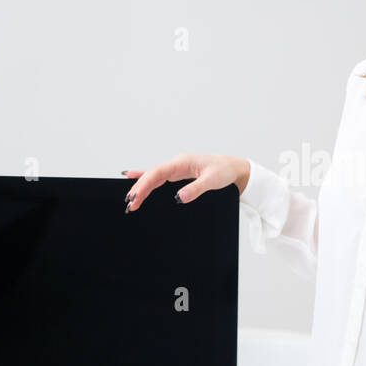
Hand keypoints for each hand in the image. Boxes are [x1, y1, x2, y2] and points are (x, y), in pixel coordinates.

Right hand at [121, 153, 249, 211]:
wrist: (235, 168)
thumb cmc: (225, 170)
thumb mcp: (212, 180)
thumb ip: (195, 189)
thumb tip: (179, 198)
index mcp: (182, 162)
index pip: (157, 173)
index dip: (144, 184)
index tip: (136, 196)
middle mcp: (177, 164)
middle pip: (152, 175)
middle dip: (139, 189)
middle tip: (129, 204)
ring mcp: (177, 169)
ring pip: (154, 177)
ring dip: (142, 187)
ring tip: (130, 200)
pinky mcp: (180, 175)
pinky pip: (160, 177)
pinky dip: (148, 180)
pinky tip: (135, 179)